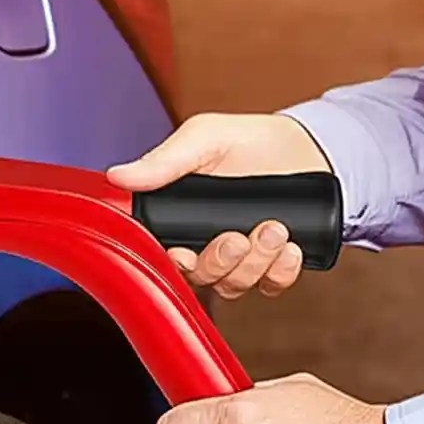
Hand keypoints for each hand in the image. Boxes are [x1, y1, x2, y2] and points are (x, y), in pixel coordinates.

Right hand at [107, 113, 329, 299]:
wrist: (304, 145)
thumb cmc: (247, 139)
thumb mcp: (202, 139)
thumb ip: (163, 162)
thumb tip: (119, 176)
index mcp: (180, 217)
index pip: (164, 255)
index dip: (174, 261)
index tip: (186, 251)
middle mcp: (205, 242)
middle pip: (200, 277)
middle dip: (221, 261)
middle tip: (238, 237)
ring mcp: (240, 256)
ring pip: (235, 284)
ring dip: (256, 261)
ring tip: (275, 228)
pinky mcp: (273, 263)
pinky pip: (272, 284)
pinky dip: (282, 271)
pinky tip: (290, 246)